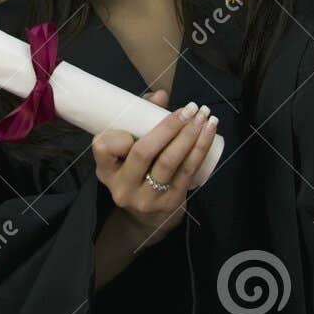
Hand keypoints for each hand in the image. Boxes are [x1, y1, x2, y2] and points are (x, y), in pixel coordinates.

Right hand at [92, 93, 218, 248]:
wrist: (148, 218)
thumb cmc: (137, 172)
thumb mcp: (128, 152)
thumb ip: (140, 120)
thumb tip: (161, 94)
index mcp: (106, 170)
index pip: (104, 148)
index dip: (119, 134)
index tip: (138, 121)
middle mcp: (122, 187)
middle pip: (143, 152)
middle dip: (168, 127)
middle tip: (189, 109)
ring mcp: (147, 198)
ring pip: (169, 162)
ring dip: (189, 135)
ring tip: (204, 116)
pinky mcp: (170, 202)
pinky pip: (187, 171)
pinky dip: (200, 148)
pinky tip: (209, 131)